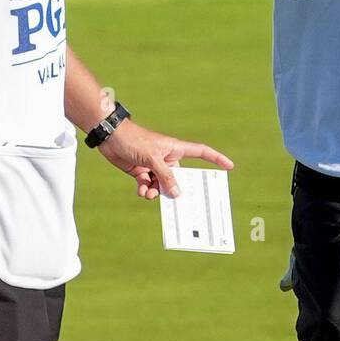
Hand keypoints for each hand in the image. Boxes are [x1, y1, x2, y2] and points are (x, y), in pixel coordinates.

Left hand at [96, 119, 233, 199]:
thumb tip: (177, 194)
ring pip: (162, 185)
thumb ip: (165, 177)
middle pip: (179, 177)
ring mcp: (154, 165)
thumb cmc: (134, 140)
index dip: (216, 158)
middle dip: (176, 189)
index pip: (201, 152)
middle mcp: (167, 158)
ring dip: (157, 192)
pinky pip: (149, 186)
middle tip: (178, 203)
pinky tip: (141, 191)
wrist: (110, 137)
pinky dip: (146, 190)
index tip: (229, 166)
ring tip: (149, 193)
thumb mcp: (152, 159)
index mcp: (175, 149)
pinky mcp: (141, 171)